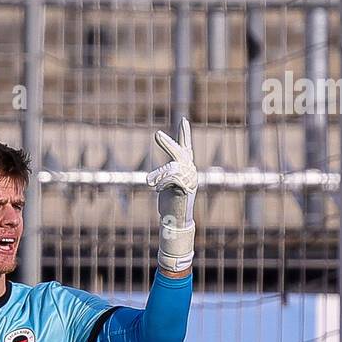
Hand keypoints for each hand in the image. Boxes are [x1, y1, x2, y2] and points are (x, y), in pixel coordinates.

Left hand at [146, 117, 196, 273]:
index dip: (184, 134)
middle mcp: (190, 171)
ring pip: (172, 167)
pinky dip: (160, 182)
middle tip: (156, 134)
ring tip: (151, 183)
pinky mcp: (187, 186)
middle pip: (179, 152)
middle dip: (167, 143)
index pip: (186, 148)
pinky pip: (170, 177)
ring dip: (158, 175)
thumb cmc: (169, 205)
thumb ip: (166, 175)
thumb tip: (158, 174)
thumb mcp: (165, 186)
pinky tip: (156, 189)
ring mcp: (190, 178)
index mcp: (186, 169)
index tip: (183, 119)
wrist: (175, 222)